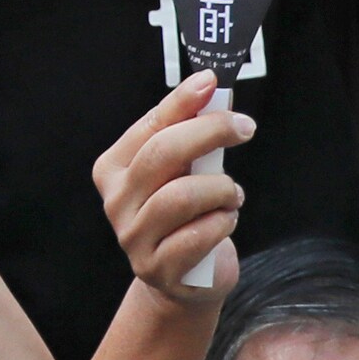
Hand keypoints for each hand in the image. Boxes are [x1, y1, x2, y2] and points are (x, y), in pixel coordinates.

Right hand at [92, 70, 252, 307]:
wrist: (186, 277)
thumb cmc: (187, 213)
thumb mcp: (184, 167)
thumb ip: (189, 128)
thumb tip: (209, 85)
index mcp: (114, 167)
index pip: (150, 125)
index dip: (183, 102)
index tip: (212, 82)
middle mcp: (115, 201)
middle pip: (162, 154)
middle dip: (209, 133)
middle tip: (244, 127)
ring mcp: (132, 238)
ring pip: (181, 196)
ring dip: (220, 189)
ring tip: (231, 194)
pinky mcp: (157, 269)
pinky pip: (197, 236)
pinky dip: (221, 222)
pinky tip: (224, 221)